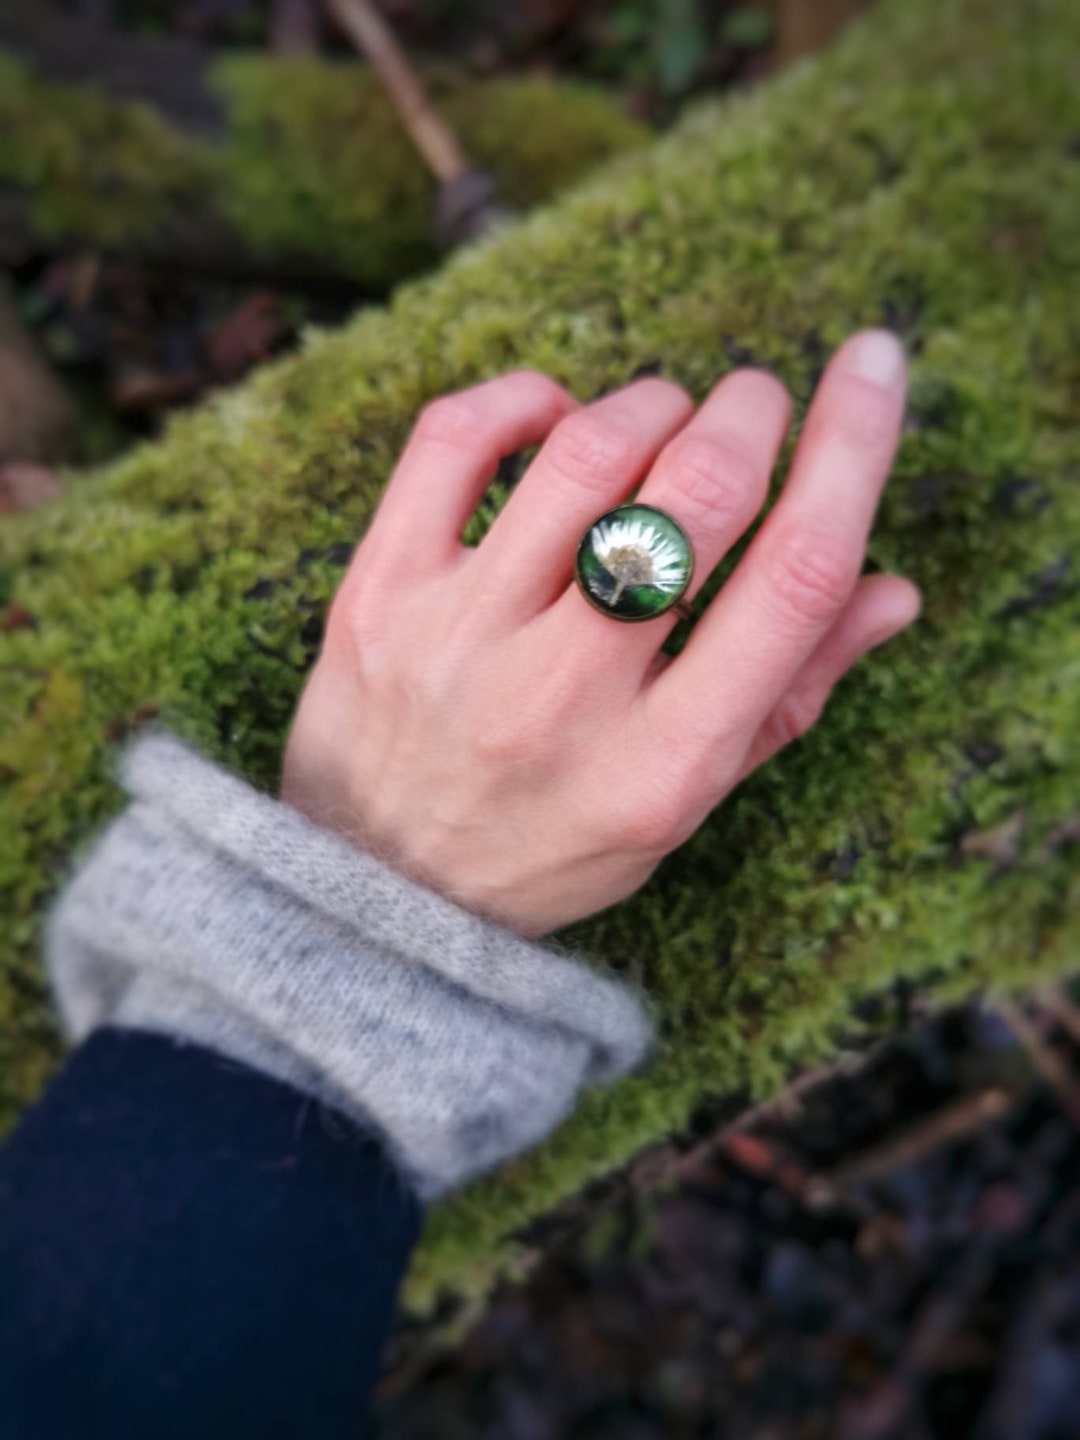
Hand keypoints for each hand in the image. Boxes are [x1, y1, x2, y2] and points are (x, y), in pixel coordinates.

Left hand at [281, 331, 919, 939]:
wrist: (381, 890)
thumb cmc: (553, 843)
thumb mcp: (684, 802)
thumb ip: (788, 697)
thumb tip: (893, 589)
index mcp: (665, 763)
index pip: (794, 578)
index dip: (855, 449)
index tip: (874, 365)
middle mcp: (563, 701)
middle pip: (695, 496)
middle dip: (748, 414)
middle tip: (753, 406)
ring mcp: (459, 642)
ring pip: (585, 453)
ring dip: (650, 404)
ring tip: (663, 419)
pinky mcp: (379, 595)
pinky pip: (453, 442)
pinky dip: (523, 397)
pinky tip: (555, 414)